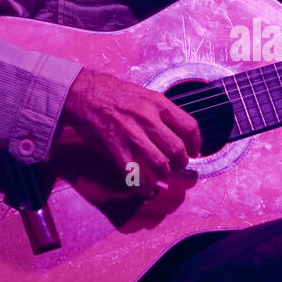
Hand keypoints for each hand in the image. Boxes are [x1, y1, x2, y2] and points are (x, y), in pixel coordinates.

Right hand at [57, 69, 201, 197]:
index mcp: (159, 104)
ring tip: (162, 174)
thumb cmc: (115, 94)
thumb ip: (162, 113)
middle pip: (177, 149)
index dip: (196, 143)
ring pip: (160, 164)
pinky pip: (135, 174)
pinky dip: (143, 185)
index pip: (190, 127)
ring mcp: (132, 135)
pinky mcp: (116, 148)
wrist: (85, 94)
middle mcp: (148, 119)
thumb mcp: (145, 95)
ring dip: (164, 174)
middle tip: (178, 166)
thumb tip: (179, 132)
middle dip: (181, 163)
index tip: (194, 151)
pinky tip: (145, 187)